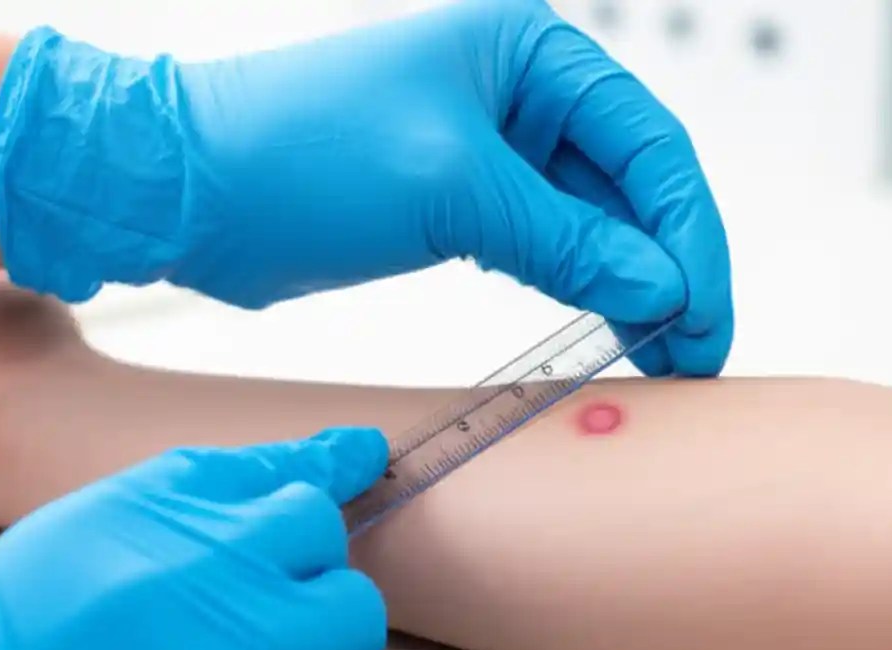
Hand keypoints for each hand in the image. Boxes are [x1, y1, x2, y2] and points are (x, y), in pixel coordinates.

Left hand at [0, 0, 732, 375]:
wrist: (186, 190)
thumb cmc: (299, 153)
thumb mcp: (449, 188)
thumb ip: (565, 236)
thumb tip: (662, 284)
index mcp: (528, 50)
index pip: (647, 142)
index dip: (689, 231)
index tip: (706, 309)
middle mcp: (521, 92)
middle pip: (632, 184)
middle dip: (671, 265)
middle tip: (701, 348)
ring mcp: (496, 151)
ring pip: (597, 222)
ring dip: (635, 285)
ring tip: (671, 356)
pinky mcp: (467, 206)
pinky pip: (550, 246)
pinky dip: (584, 288)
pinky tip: (616, 331)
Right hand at [0, 429, 389, 649]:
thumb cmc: (39, 604)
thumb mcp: (128, 506)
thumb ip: (250, 475)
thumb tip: (364, 446)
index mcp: (197, 532)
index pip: (315, 514)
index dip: (289, 544)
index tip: (257, 566)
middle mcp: (227, 605)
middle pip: (350, 599)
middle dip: (308, 612)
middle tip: (238, 629)